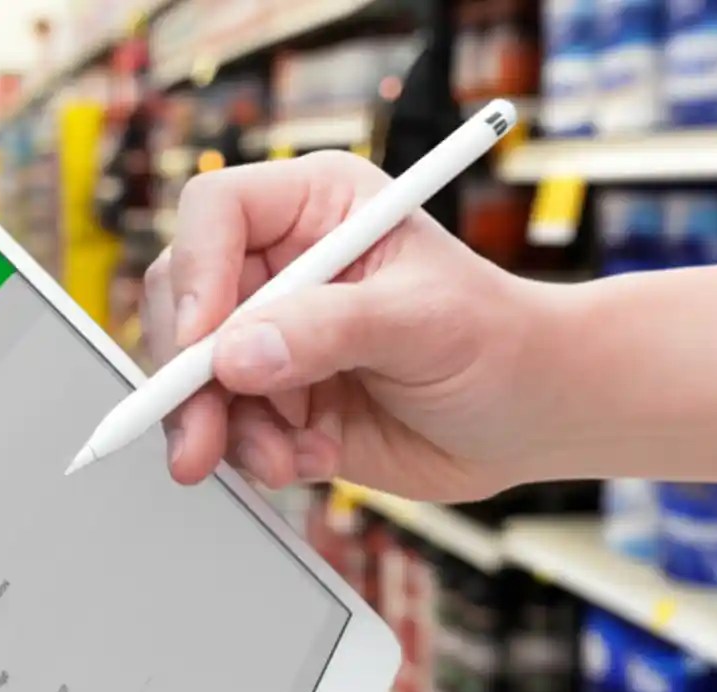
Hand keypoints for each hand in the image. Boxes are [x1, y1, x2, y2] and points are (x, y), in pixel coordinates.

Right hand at [145, 151, 558, 501]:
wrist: (531, 416)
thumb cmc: (499, 341)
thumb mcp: (424, 321)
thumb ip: (329, 330)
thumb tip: (236, 355)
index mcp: (315, 208)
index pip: (217, 212)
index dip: (198, 270)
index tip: (206, 342)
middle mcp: (280, 266)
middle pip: (184, 299)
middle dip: (188, 375)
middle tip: (203, 436)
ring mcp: (271, 334)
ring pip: (194, 375)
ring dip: (225, 429)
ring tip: (286, 459)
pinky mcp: (273, 396)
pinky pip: (225, 424)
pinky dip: (255, 453)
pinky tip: (311, 457)